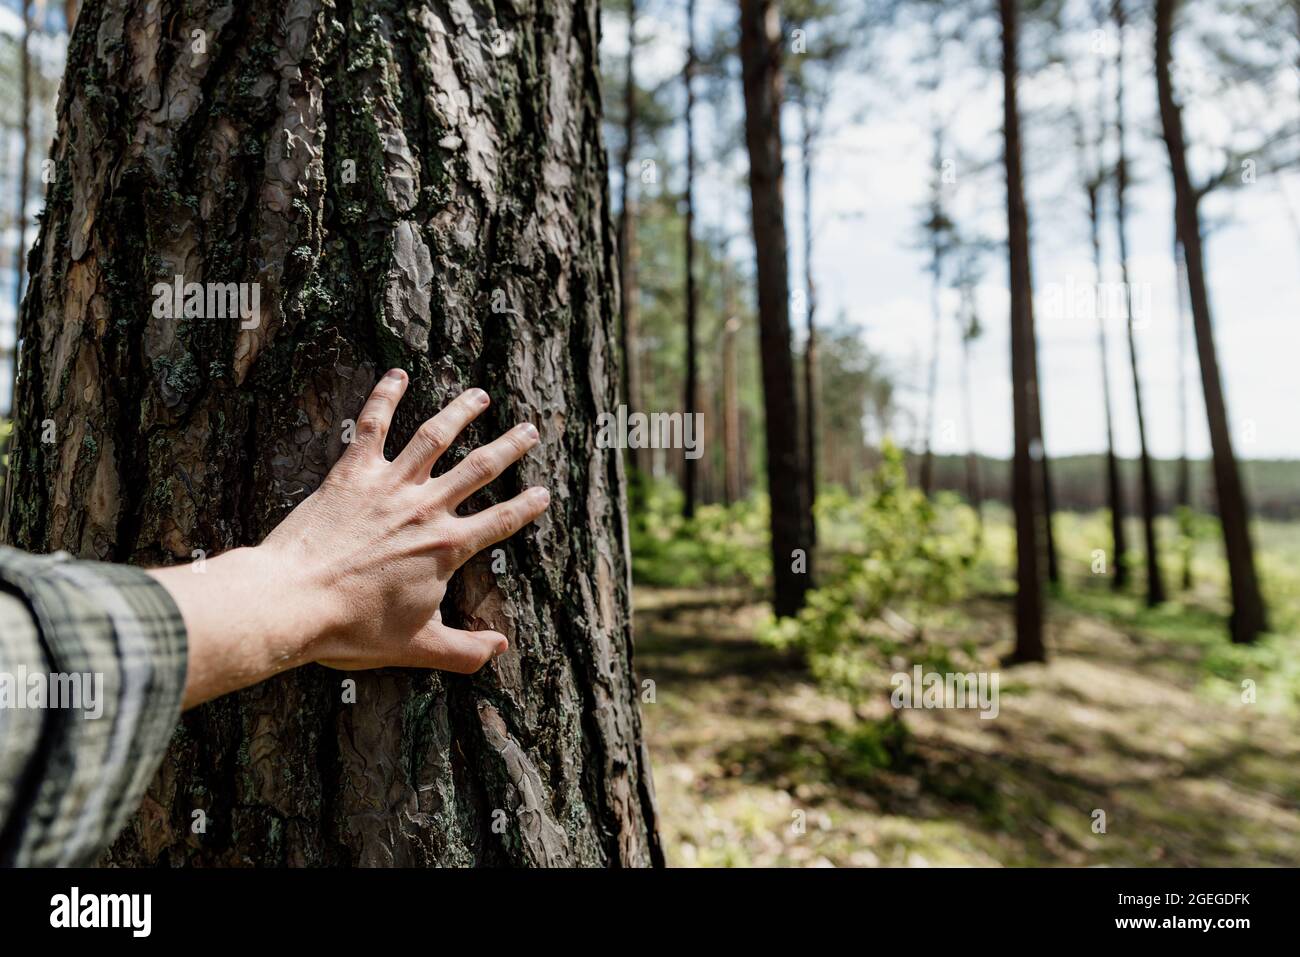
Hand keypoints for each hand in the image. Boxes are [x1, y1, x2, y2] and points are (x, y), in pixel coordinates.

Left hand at [156, 369, 549, 708]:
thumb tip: (499, 651)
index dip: (526, 507)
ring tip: (480, 395)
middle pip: (479, 468)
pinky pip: (373, 425)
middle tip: (530, 429)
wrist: (293, 601)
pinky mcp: (351, 472)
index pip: (499, 522)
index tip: (544, 493)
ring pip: (435, 437)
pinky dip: (385, 396)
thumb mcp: (416, 648)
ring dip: (461, 412)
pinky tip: (397, 373)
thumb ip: (464, 651)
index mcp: (446, 548)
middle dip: (509, 447)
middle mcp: (426, 508)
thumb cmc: (352, 628)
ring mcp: (389, 485)